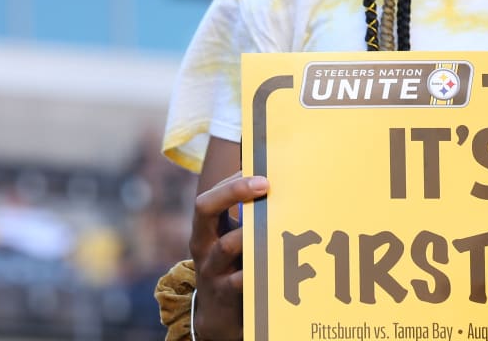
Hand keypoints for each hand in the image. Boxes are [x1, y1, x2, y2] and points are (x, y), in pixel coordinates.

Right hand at [190, 172, 267, 340]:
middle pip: (205, 209)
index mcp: (205, 228)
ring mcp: (212, 268)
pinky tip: (285, 262)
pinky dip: (263, 269)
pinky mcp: (225, 292)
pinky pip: (242, 279)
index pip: (210, 196)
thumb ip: (249, 217)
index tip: (261, 173)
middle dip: (233, 191)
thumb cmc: (232, 267)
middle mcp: (203, 245)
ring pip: (227, 244)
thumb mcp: (231, 240)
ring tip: (278, 222)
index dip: (232, 181)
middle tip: (264, 184)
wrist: (219, 314)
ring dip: (253, 230)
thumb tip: (282, 184)